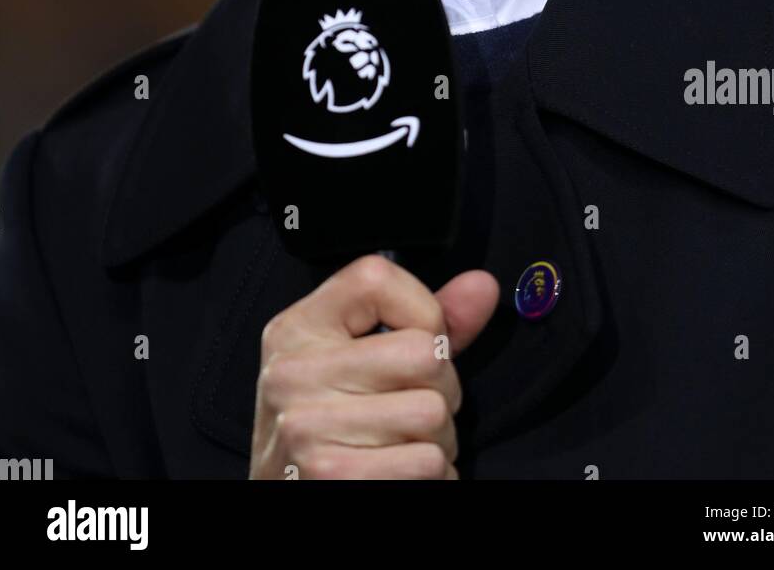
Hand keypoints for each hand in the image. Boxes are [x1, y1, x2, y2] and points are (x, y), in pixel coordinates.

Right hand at [249, 253, 498, 479]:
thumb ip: (425, 321)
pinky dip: (433, 476)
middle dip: (440, 389)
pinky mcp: (331, 476)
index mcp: (297, 328)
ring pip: (431, 412)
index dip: (421, 311)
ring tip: (405, 445)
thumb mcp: (364, 360)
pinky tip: (400, 472)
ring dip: (437, 439)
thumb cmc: (335, 427)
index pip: (375, 278)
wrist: (290, 494)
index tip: (416, 344)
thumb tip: (483, 285)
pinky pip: (427, 463)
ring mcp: (305, 426)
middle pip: (422, 353)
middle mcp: (292, 371)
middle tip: (415, 411)